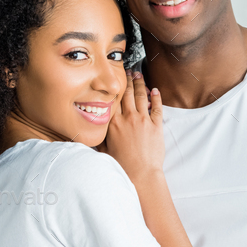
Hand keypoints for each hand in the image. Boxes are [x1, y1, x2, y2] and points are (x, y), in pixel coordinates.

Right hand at [103, 71, 163, 185]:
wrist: (141, 174)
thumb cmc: (122, 166)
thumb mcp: (104, 150)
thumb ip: (99, 137)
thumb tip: (90, 130)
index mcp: (112, 123)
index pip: (112, 99)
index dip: (113, 88)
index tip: (113, 80)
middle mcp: (127, 118)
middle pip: (127, 94)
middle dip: (127, 80)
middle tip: (128, 72)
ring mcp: (143, 120)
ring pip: (141, 96)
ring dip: (140, 84)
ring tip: (139, 76)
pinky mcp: (156, 125)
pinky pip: (157, 107)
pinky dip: (156, 97)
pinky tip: (155, 90)